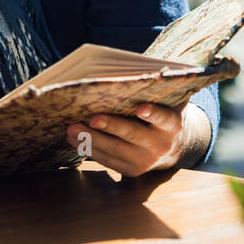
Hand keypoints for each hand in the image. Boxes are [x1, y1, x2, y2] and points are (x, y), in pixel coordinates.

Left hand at [66, 102, 209, 177]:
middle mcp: (160, 144)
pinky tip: (74, 138)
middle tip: (91, 119)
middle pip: (132, 134)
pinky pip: (107, 160)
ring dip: (91, 139)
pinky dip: (89, 149)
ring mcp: (145, 161)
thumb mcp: (169, 102)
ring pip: (115, 150)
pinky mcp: (130, 170)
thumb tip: (140, 72)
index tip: (140, 108)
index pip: (163, 117)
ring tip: (72, 128)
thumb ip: (160, 90)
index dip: (152, 113)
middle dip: (111, 126)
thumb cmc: (163, 115)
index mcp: (171, 124)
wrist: (171, 148)